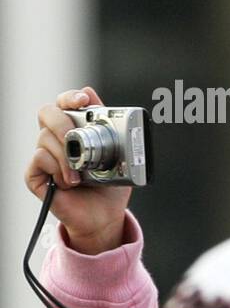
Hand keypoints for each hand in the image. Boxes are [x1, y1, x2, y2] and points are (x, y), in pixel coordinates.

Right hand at [25, 86, 130, 254]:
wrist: (105, 216)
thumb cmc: (110, 184)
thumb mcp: (117, 153)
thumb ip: (105, 124)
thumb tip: (88, 91)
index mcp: (74, 130)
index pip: (63, 103)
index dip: (70, 97)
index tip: (83, 100)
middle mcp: (55, 139)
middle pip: (47, 113)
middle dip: (63, 123)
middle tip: (76, 139)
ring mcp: (43, 156)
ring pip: (44, 139)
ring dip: (66, 157)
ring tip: (81, 175)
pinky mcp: (35, 174)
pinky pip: (39, 159)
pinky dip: (57, 169)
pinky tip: (69, 182)